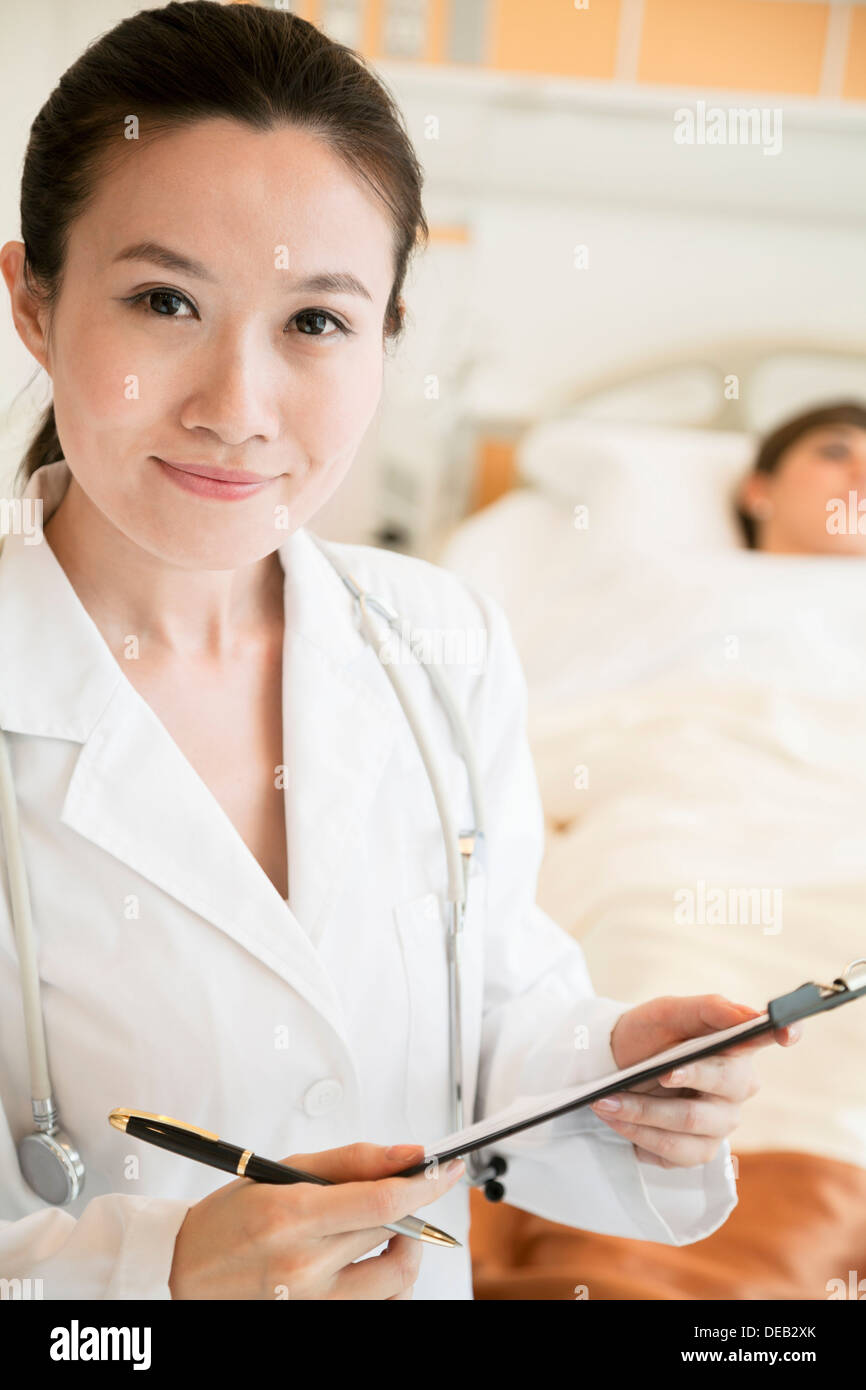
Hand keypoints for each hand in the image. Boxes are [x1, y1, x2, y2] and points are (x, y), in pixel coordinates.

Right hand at [168, 1141, 463, 1299]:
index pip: (382, 1200)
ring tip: (388, 1230)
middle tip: (405, 1192)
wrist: (187, 1271)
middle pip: (394, 1234)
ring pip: (396, 1278)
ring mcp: (311, 1304)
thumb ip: (352, 1161)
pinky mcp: (316, 1322)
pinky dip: (388, 1282)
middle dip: (410, 1206)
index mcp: (292, 1217)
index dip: (425, 1182)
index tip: (447, 1169)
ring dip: (405, 1248)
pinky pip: (380, 1305)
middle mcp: (303, 1268)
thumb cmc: (232, 1216)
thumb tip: (408, 1153)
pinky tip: (371, 1261)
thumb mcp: (284, 1170)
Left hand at [588, 994, 801, 1168]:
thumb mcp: (666, 1014)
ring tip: (605, 1103)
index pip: (772, 1036)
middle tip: (637, 1078)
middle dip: (671, 1082)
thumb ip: (707, 1010)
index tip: (786, 1032)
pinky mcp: (698, 1151)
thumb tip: (747, 1014)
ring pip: (688, 1125)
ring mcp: (721, 1123)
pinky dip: (639, 1136)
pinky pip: (674, 1153)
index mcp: (737, 1047)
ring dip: (641, 1114)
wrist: (611, 1068)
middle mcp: (738, 1087)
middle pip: (719, 1088)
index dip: (786, 1032)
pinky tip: (619, 1120)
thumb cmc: (646, 1036)